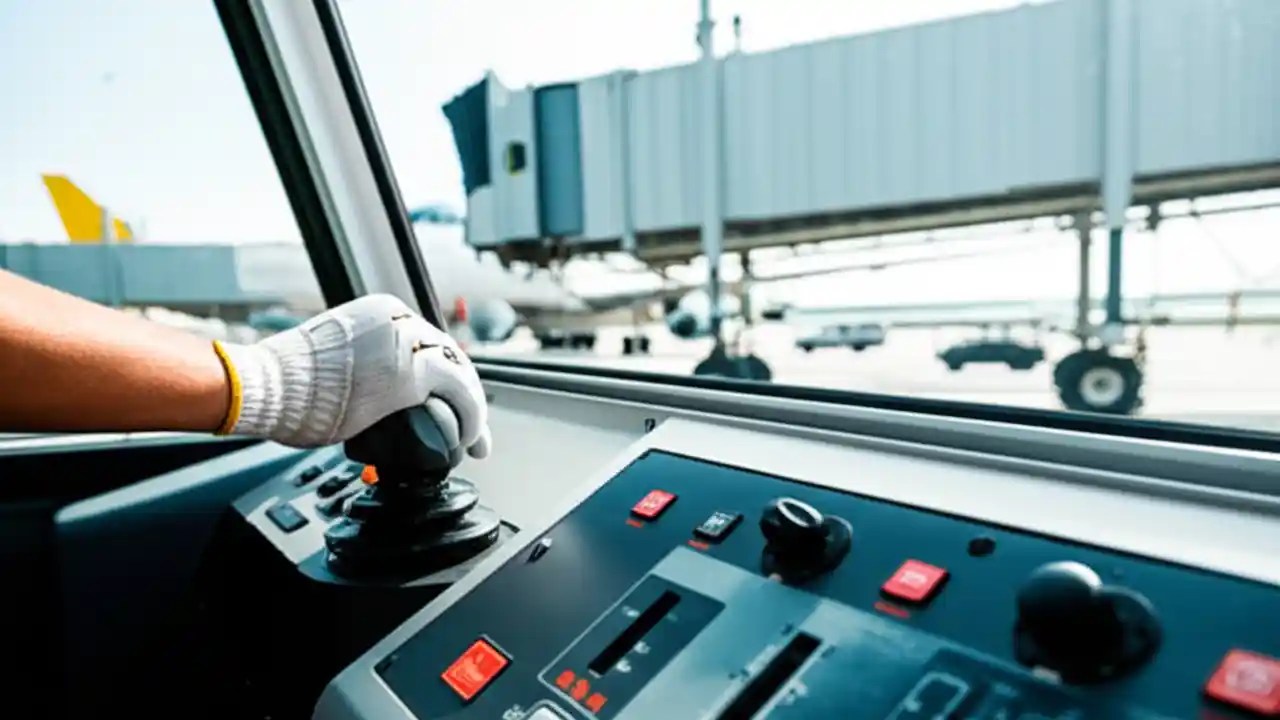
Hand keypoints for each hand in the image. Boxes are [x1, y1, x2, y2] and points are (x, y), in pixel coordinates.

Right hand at [216, 294, 490, 455]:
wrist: (263, 384)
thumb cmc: (284, 381)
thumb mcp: (335, 356)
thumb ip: (364, 363)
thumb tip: (374, 393)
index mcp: (382, 312)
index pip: (427, 343)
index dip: (445, 375)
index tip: (447, 398)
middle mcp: (400, 319)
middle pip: (449, 356)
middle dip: (465, 392)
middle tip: (472, 423)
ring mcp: (407, 343)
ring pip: (461, 372)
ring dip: (473, 408)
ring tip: (475, 437)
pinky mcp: (411, 373)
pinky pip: (461, 395)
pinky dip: (473, 417)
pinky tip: (471, 438)